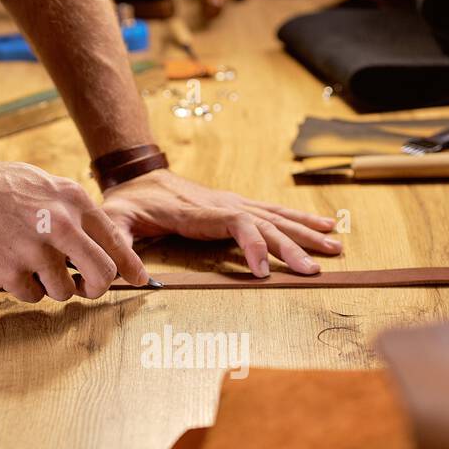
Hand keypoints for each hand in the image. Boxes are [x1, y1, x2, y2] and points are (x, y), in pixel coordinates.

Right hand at [0, 158, 148, 302]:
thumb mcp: (43, 184)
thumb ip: (73, 212)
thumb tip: (99, 244)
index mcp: (73, 202)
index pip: (116, 242)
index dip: (131, 267)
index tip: (141, 281)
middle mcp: (60, 227)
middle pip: (102, 277)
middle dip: (98, 288)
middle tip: (87, 288)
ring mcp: (35, 252)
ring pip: (65, 292)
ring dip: (53, 287)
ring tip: (32, 265)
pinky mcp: (10, 273)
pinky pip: (32, 297)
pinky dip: (25, 289)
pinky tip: (9, 265)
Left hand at [100, 169, 340, 275]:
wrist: (136, 173)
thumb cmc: (125, 201)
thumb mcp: (114, 219)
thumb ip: (118, 242)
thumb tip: (130, 275)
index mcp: (196, 212)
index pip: (234, 224)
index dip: (252, 246)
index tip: (263, 273)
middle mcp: (221, 204)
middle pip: (264, 223)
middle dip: (291, 247)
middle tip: (314, 271)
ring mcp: (232, 203)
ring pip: (275, 217)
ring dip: (305, 233)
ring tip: (335, 247)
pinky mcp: (236, 205)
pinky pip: (273, 212)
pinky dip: (300, 219)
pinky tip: (324, 226)